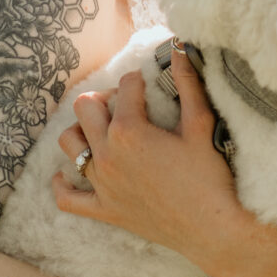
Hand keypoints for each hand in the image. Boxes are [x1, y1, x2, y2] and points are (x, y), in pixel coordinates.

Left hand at [53, 55, 266, 276]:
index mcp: (130, 130)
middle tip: (125, 104)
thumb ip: (188, 84)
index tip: (148, 83)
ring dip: (81, 131)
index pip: (125, 88)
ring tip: (101, 130)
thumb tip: (181, 47)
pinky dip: (63, 184)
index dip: (138, 80)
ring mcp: (102, 184)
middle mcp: (108, 154)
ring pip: (69, 145)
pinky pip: (67, 198)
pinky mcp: (105, 210)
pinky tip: (67, 174)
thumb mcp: (201, 124)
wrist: (214, 228)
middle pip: (85, 108)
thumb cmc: (211, 176)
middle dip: (103, 98)